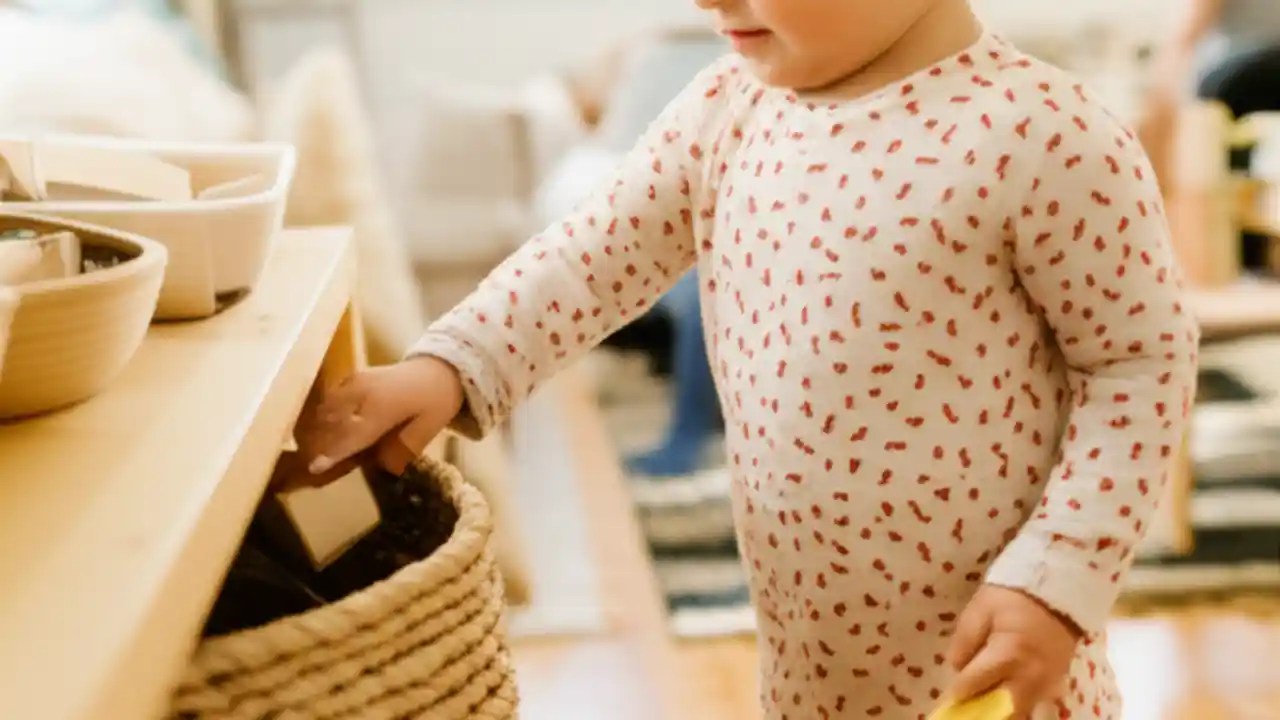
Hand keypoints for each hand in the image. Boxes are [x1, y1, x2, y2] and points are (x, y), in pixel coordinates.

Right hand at [288, 355, 464, 486]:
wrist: (441, 366)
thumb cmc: (438, 399)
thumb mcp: (431, 426)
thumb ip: (406, 447)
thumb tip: (383, 466)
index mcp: (384, 406)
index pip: (353, 434)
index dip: (333, 452)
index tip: (313, 467)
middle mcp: (364, 391)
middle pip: (333, 420)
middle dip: (320, 441)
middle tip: (311, 461)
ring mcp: (357, 380)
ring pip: (328, 406)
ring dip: (321, 426)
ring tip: (314, 446)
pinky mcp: (356, 375)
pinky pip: (333, 395)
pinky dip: (327, 411)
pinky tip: (327, 425)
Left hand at [945, 585, 1081, 718]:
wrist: (1058, 589)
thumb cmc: (1013, 596)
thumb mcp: (979, 610)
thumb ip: (963, 642)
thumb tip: (957, 669)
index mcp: (1008, 656)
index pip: (972, 686)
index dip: (954, 693)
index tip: (944, 700)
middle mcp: (1030, 678)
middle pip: (1000, 712)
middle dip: (980, 709)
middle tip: (966, 704)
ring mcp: (1047, 685)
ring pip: (1020, 713)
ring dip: (1000, 711)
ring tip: (984, 699)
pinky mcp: (1056, 685)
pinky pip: (1034, 706)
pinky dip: (1017, 705)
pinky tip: (1004, 696)